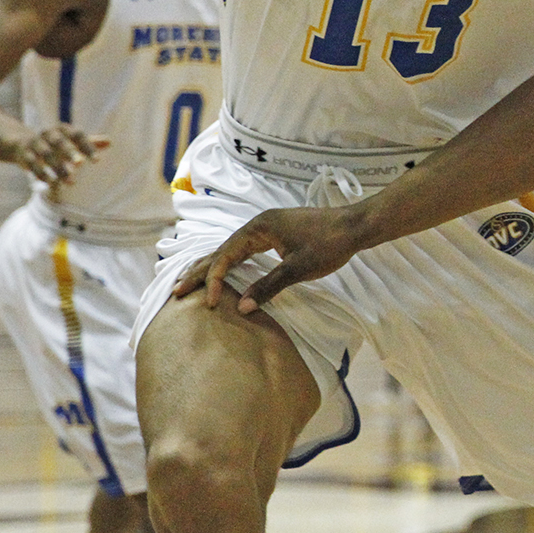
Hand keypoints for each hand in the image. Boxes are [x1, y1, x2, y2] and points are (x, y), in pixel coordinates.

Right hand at [14, 125, 108, 183]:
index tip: (97, 161)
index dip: (87, 146)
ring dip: (58, 167)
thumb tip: (110, 141)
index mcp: (63, 129)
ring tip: (71, 181)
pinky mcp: (24, 154)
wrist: (21, 144)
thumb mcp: (72, 142)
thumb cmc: (55, 144)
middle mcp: (48, 134)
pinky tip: (52, 183)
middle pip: (59, 141)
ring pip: (46, 154)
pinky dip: (42, 173)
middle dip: (69, 152)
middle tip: (80, 164)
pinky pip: (32, 164)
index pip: (77, 135)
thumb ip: (90, 143)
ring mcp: (34, 143)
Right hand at [171, 205, 365, 312]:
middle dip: (199, 272)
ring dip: (212, 268)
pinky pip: (245, 251)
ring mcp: (267, 228)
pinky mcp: (276, 234)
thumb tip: (241, 308)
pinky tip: (225, 275)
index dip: (213, 280)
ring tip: (191, 284)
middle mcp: (258, 225)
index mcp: (259, 227)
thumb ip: (268, 286)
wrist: (357, 226)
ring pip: (231, 250)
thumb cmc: (330, 244)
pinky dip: (230, 264)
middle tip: (176, 293)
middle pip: (221, 250)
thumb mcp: (298, 268)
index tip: (209, 303)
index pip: (225, 255)